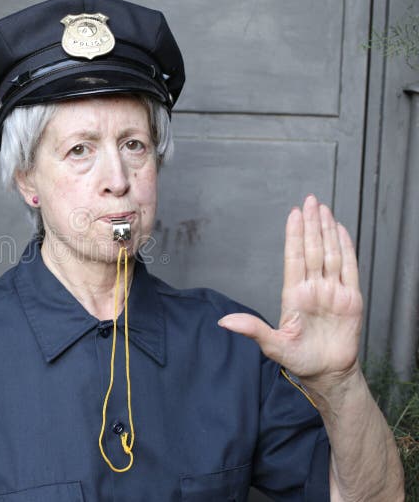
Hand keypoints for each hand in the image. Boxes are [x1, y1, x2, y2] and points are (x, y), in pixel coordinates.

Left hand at [219, 195, 362, 385]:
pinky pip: (350, 268)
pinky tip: (341, 230)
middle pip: (313, 250)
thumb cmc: (299, 360)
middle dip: (311, 225)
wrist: (328, 373)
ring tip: (323, 209)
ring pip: (330, 254)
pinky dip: (346, 248)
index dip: (294, 235)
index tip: (293, 214)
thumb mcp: (272, 346)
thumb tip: (223, 322)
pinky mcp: (351, 299)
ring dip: (327, 231)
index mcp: (293, 295)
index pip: (294, 258)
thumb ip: (252, 330)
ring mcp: (332, 292)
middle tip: (310, 200)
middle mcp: (313, 288)